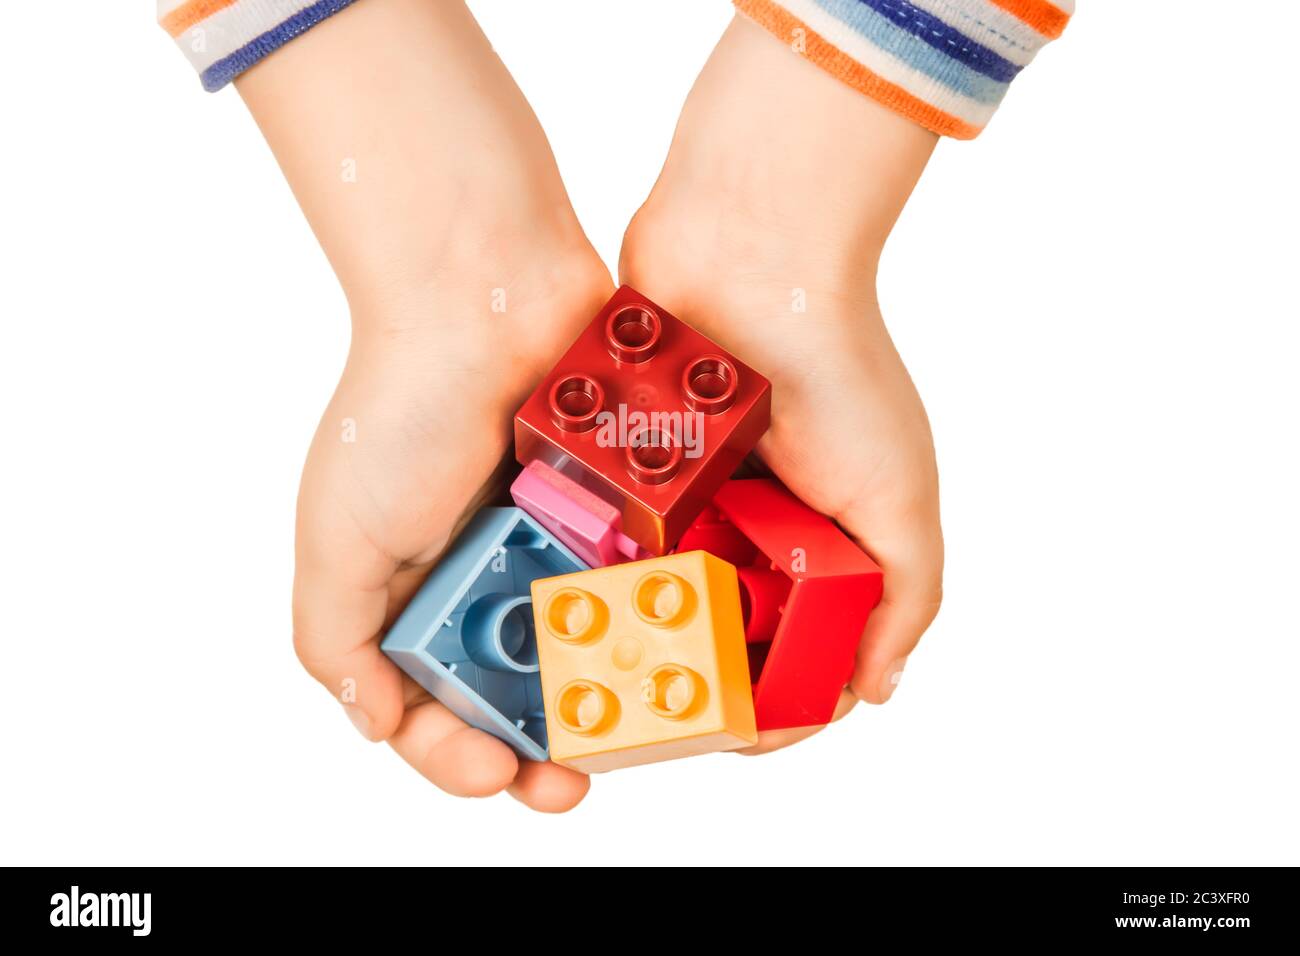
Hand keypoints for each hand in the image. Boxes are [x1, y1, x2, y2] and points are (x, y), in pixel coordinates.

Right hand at [237, 0, 612, 809]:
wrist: (484, 299)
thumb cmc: (398, 409)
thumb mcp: (337, 536)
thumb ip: (336, 643)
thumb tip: (376, 721)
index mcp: (412, 597)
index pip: (430, 710)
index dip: (455, 757)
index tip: (492, 769)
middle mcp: (485, 583)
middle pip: (516, 700)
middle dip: (539, 753)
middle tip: (570, 781)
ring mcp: (554, 552)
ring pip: (583, 657)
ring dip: (594, 699)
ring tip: (619, 724)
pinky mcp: (614, 519)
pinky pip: (636, 589)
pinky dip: (642, 624)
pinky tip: (661, 653)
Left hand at [621, 15, 944, 751]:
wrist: (752, 257)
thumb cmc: (840, 370)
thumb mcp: (900, 497)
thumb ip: (904, 596)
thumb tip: (875, 687)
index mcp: (819, 544)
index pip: (795, 653)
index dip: (772, 704)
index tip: (737, 734)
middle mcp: (749, 527)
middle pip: (715, 636)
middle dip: (692, 678)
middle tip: (659, 715)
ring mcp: (687, 497)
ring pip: (655, 599)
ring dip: (640, 635)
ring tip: (608, 673)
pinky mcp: (631, 465)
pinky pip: (609, 537)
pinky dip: (600, 572)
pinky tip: (577, 607)